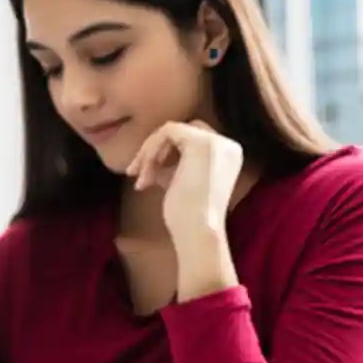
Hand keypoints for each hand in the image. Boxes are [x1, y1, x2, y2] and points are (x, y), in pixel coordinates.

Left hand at [125, 120, 243, 244]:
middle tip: (134, 172)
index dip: (164, 152)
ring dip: (149, 153)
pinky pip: (167, 131)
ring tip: (139, 178)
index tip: (145, 175)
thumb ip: (171, 167)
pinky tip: (145, 174)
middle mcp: (227, 145)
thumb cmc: (186, 218)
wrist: (197, 232)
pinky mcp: (201, 143)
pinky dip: (150, 150)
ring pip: (171, 130)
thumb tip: (149, 158)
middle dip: (153, 149)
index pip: (190, 139)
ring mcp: (217, 142)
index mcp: (227, 156)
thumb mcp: (178, 184)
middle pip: (181, 131)